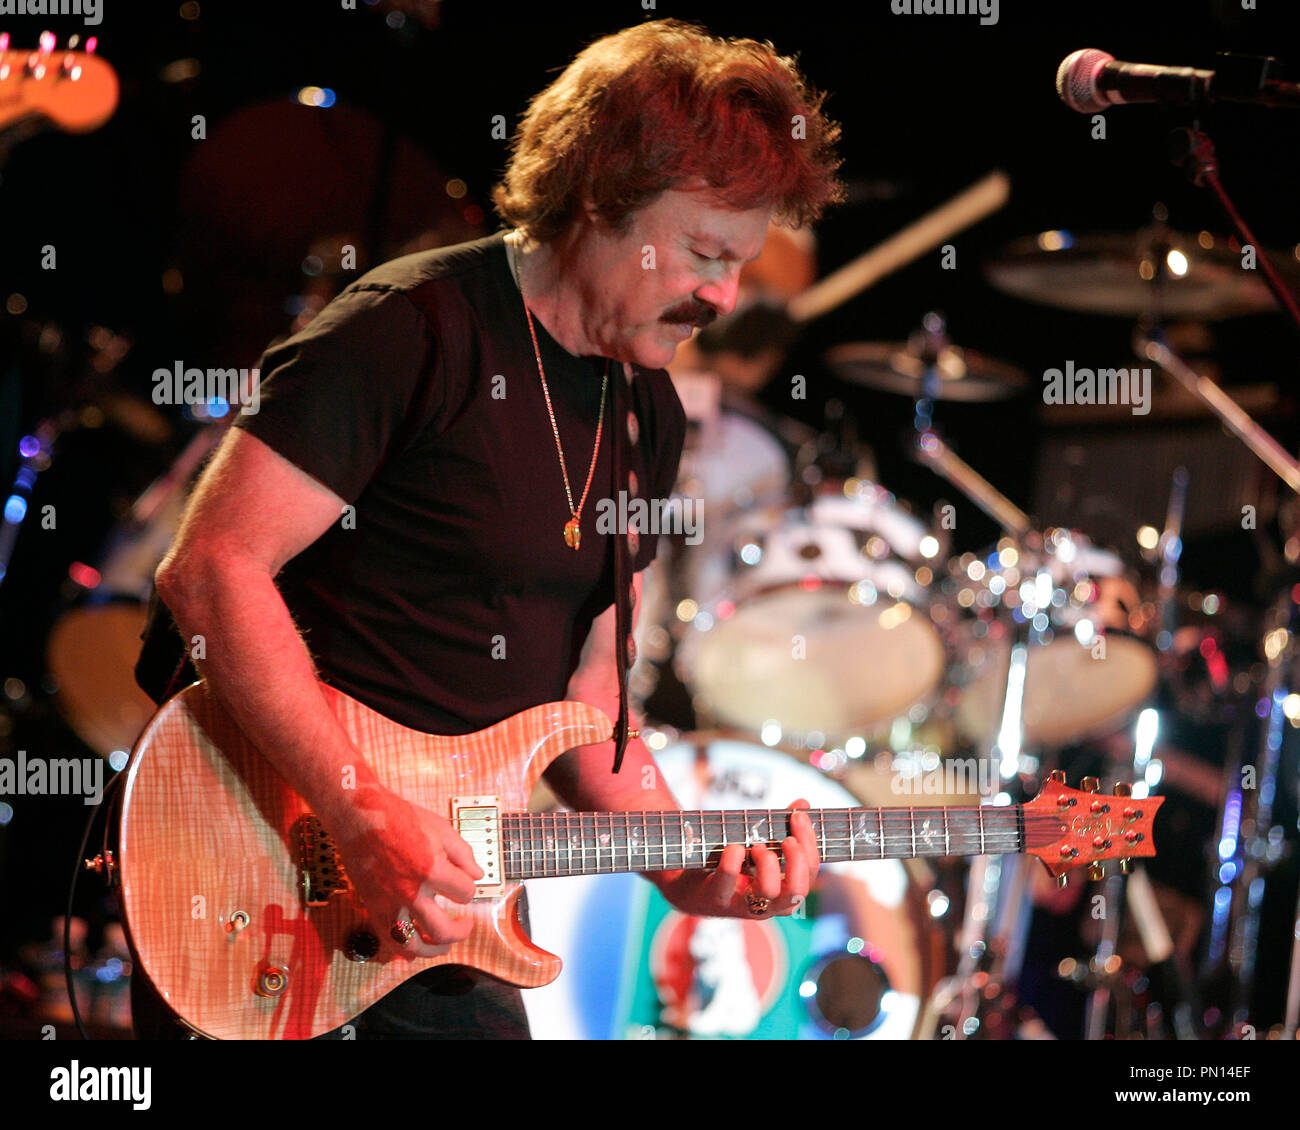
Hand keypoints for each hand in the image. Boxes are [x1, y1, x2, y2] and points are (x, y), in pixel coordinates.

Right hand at [332, 785, 483, 957]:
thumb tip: (476, 874)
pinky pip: (386, 939)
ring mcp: (389, 903)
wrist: (361, 816)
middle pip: (443, 931)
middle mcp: (411, 893)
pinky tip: (412, 948)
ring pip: (412, 944)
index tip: (466, 884)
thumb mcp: (441, 829)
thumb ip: (463, 854)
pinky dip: (401, 950)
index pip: (465, 893)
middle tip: (465, 925)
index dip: (469, 889)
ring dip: (431, 951)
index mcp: (431, 871)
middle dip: (460, 932)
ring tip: (442, 946)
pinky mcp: (373, 906)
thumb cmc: (399, 818)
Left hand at [651, 799, 819, 918]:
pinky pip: (729, 881)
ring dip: (768, 864)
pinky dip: (733, 860)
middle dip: (797, 861)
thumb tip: (803, 803)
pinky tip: (734, 847)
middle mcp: (765, 904)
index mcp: (780, 892)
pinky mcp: (714, 897)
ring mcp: (740, 904)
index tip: (799, 815)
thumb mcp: (755, 843)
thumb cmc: (725, 860)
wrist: (681, 879)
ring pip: (768, 893)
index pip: (809, 874)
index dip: (810, 845)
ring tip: (758, 846)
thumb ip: (780, 825)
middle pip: (797, 892)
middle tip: (787, 840)